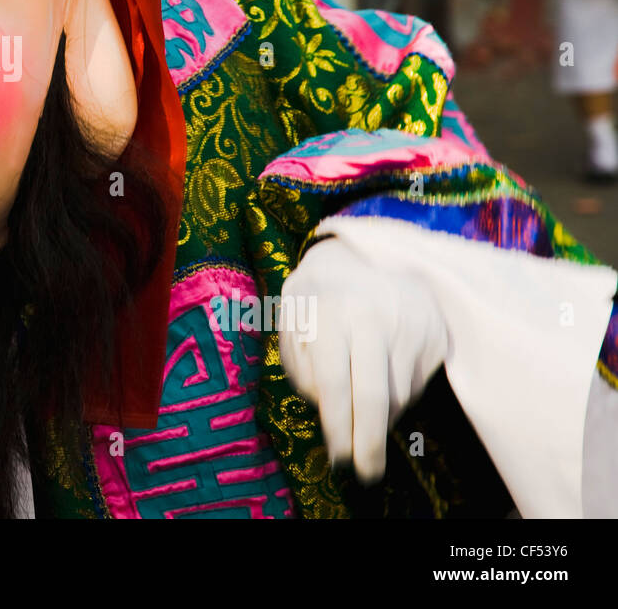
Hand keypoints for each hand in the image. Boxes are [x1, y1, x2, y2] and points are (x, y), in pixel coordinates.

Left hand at [279, 236, 449, 483]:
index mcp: (331, 311)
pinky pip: (416, 383)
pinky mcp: (437, 332)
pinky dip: (397, 393)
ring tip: (360, 403)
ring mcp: (412, 323)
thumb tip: (326, 410)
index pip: (334, 384)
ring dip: (379, 414)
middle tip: (365, 474)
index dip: (337, 427)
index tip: (338, 459)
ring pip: (398, 394)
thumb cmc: (316, 296)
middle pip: (375, 396)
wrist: (363, 255)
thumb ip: (301, 365)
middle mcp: (375, 316)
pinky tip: (381, 373)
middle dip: (369, 442)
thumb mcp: (292, 321)